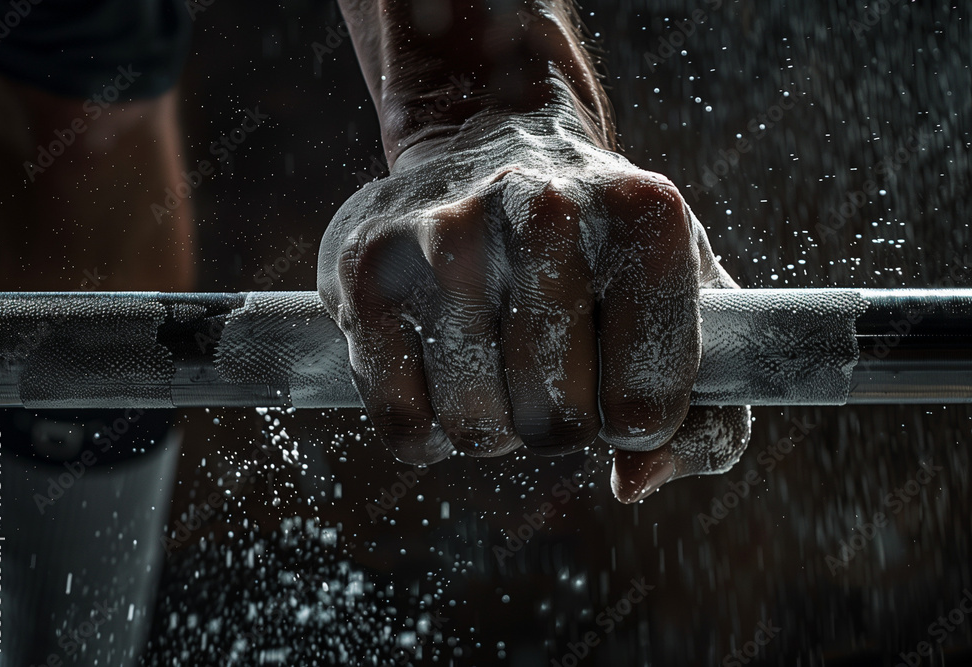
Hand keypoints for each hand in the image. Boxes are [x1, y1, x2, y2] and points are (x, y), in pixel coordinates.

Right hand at [318, 98, 749, 502]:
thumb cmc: (601, 249)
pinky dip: (428, 430)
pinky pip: (403, 423)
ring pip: (476, 429)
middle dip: (559, 424)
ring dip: (493, 425)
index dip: (636, 420)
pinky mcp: (365, 267)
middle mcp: (545, 208)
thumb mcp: (685, 308)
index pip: (647, 407)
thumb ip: (706, 419)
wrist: (492, 143)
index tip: (622, 380)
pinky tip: (443, 371)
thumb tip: (633, 483)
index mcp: (645, 216)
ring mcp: (445, 234)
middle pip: (556, 422)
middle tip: (551, 368)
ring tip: (497, 361)